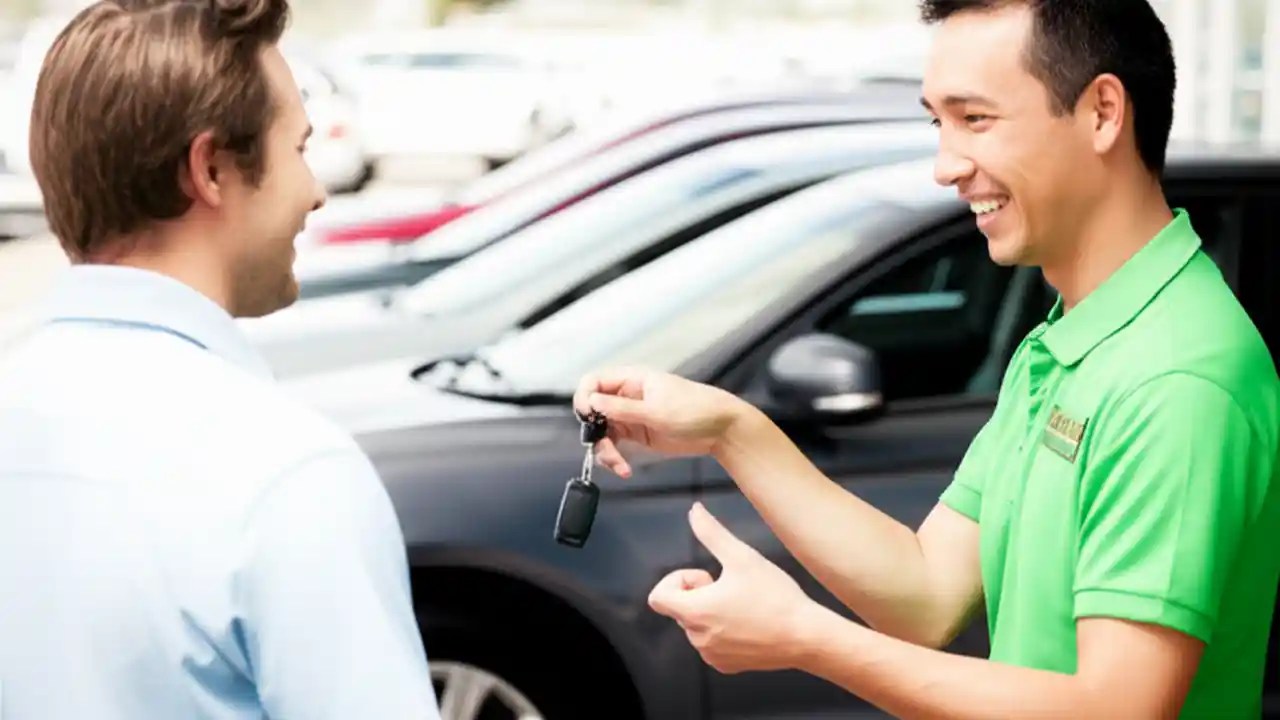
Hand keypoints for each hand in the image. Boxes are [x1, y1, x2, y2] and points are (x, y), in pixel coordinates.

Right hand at [573, 366, 749, 477]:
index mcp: (632, 379)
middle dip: (594, 431)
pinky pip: (615, 445)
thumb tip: (592, 401)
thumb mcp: (657, 410)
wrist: (721, 430)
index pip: (594, 381)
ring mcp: (630, 416)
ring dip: (605, 450)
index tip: (587, 416)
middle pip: (593, 409)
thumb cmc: (695, 409)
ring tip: (619, 465)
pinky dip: (615, 458)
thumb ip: (623, 408)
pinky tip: (624, 469)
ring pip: (602, 431)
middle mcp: (627, 396)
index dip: (585, 397)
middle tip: (605, 448)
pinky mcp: (637, 434)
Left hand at [648, 502, 816, 673]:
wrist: (806, 636)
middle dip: (699, 592)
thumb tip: (694, 510)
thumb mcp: (742, 557)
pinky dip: (722, 630)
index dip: (678, 580)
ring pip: (697, 625)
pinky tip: (750, 622)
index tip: (706, 577)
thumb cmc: (776, 597)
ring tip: (744, 604)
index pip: (658, 597)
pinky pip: (712, 643)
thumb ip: (712, 532)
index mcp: (695, 612)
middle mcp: (698, 637)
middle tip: (731, 587)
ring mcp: (711, 654)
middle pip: (680, 607)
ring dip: (711, 611)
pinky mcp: (726, 665)